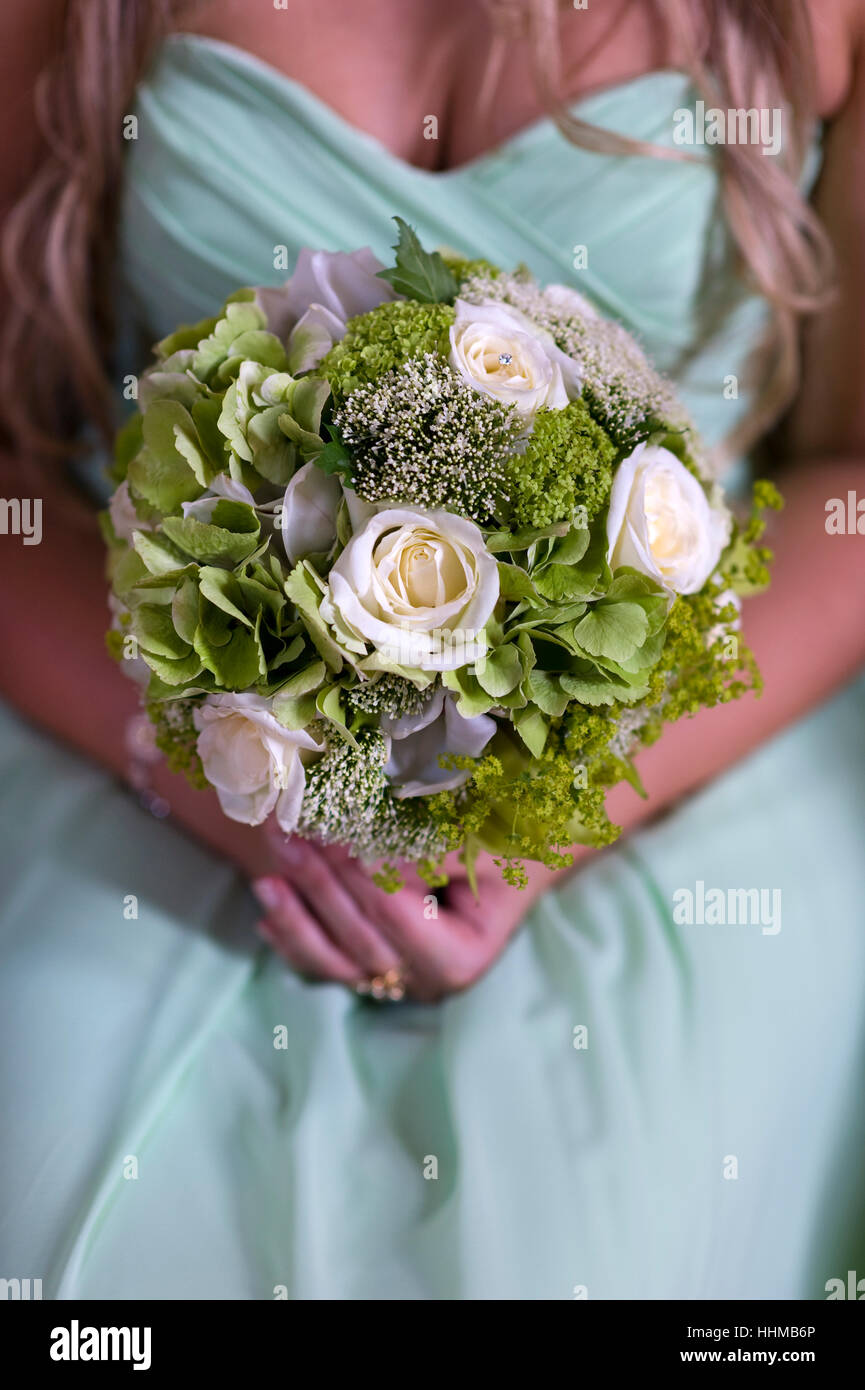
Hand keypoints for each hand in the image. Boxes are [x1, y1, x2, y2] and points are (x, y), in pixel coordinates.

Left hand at [251, 839, 559, 1001]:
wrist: (517, 861)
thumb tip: (373, 849)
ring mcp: (394, 979)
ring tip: (265, 876)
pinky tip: (266, 913)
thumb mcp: (487, 846)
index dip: (362, 874)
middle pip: (360, 936)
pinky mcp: (371, 968)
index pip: (398, 914)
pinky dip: (293, 938)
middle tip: (285, 833)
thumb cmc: (508, 849)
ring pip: (334, 958)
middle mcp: (424, 981)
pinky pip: (324, 963)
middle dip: (318, 883)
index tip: (330, 830)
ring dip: (296, 914)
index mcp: (460, 958)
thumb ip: (435, 852)